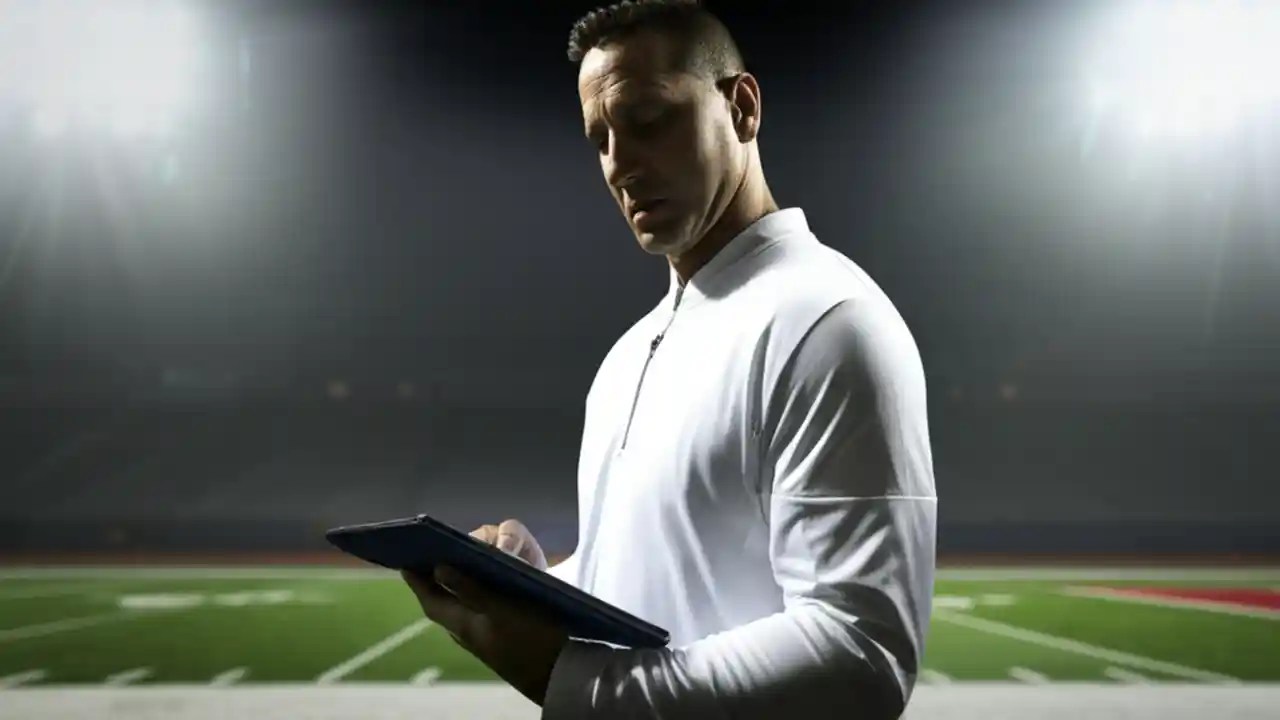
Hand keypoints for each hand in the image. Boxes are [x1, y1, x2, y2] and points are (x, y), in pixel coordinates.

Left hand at [400, 519, 566, 705]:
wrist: (562, 675)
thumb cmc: (534, 640)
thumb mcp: (502, 610)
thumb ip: (470, 590)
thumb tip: (438, 569)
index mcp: (465, 626)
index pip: (431, 602)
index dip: (417, 582)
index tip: (404, 562)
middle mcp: (470, 635)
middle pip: (444, 606)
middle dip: (433, 584)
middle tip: (426, 561)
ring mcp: (486, 641)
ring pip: (461, 612)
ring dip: (454, 590)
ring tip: (452, 569)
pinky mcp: (502, 642)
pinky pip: (478, 615)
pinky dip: (474, 598)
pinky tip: (484, 590)